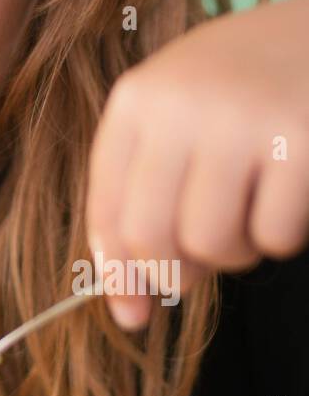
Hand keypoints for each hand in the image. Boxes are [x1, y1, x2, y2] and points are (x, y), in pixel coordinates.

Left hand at [85, 0, 308, 329]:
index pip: (106, 208)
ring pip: (211, 244)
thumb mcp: (181, 113)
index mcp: (138, 98)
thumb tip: (130, 310)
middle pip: (149, 237)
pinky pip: (274, 235)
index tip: (132, 312)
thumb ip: (146, 193)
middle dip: (178, 268)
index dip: (116, 272)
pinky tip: (291, 192)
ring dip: (237, 250)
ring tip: (254, 208)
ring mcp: (240, 122)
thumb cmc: (248, 83)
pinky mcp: (299, 142)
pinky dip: (284, 234)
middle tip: (210, 253)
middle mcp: (178, 106)